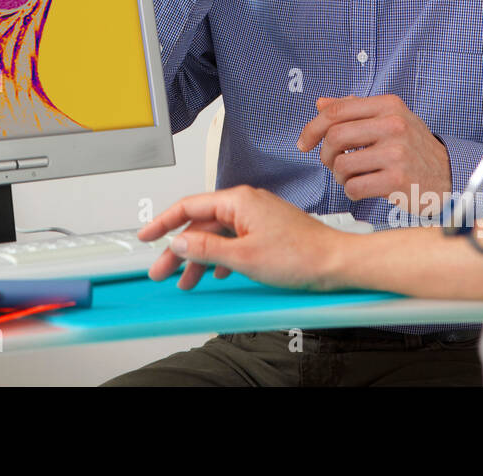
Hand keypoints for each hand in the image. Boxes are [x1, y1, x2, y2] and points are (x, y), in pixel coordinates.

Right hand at [137, 185, 345, 290]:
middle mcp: (245, 204)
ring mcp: (256, 216)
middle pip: (201, 224)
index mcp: (237, 201)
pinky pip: (233, 240)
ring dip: (199, 258)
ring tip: (187, 281)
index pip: (189, 206)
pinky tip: (216, 273)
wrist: (336, 262)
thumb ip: (205, 249)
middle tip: (162, 272)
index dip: (163, 222)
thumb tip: (178, 243)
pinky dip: (220, 257)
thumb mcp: (243, 257)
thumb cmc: (300, 255)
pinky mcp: (266, 229)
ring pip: (217, 235)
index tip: (146, 235)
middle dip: (179, 250)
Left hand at [297, 94, 451, 208]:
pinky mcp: (397, 180)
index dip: (312, 127)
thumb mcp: (390, 119)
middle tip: (332, 163)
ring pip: (341, 165)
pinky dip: (352, 191)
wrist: (449, 175)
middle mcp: (393, 125)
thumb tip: (320, 103)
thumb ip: (355, 110)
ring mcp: (397, 153)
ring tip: (353, 176)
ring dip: (340, 176)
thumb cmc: (414, 148)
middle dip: (325, 155)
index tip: (304, 142)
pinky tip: (364, 188)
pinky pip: (354, 187)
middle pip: (334, 137)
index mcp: (388, 105)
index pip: (337, 111)